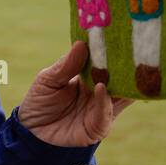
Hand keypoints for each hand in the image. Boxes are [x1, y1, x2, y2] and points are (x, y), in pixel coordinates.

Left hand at [17, 41, 133, 145]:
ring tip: (122, 66)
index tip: (119, 32)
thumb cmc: (40, 102)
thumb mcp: (48, 79)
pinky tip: (101, 88)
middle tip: (135, 46)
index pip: (108, 62)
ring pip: (122, 95)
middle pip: (122, 77)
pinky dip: (104, 101)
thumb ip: (66, 65)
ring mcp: (102, 109)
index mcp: (91, 77)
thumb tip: (81, 43)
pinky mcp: (98, 126)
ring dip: (123, 82)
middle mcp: (102, 92)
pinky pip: (105, 113)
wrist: (30, 132)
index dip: (114, 49)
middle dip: (129, 64)